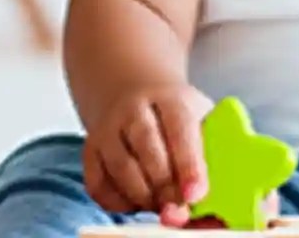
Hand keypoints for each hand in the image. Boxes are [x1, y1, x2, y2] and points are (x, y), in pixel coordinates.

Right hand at [82, 83, 212, 223]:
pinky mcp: (89, 150)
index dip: (189, 164)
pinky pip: (97, 184)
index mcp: (170, 98)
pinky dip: (117, 201)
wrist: (134, 91)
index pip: (180, 129)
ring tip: (161, 205)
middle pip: (147, 149)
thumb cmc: (176, 113)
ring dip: (142, 195)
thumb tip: (209, 194)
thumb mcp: (199, 116)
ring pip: (120, 168)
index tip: (196, 194)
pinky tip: (136, 203)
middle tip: (178, 207)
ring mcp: (107, 129)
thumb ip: (207, 148)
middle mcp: (134, 110)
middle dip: (165, 185)